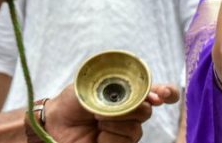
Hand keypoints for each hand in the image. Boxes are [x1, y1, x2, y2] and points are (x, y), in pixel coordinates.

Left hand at [45, 83, 179, 142]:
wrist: (54, 123)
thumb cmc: (72, 101)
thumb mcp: (92, 85)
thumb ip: (114, 84)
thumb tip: (135, 91)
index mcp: (129, 94)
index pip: (158, 93)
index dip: (167, 92)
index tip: (164, 94)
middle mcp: (131, 113)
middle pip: (148, 109)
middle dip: (132, 105)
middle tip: (110, 106)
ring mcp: (126, 131)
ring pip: (137, 126)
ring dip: (116, 120)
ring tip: (98, 119)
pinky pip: (126, 139)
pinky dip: (111, 134)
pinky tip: (99, 133)